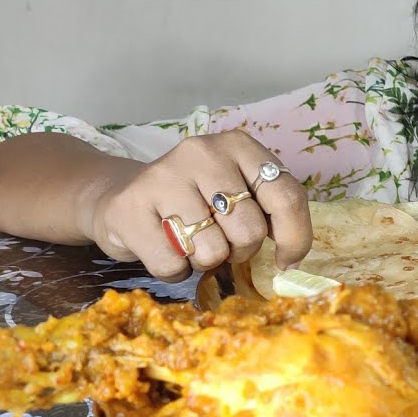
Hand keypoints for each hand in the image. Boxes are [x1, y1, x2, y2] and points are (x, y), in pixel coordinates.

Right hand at [83, 130, 311, 281]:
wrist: (122, 194)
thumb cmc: (195, 199)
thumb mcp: (238, 189)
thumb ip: (270, 209)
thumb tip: (292, 257)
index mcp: (238, 145)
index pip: (286, 196)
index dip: (295, 238)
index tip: (287, 260)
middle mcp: (202, 153)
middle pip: (249, 229)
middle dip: (241, 250)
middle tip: (223, 240)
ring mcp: (163, 177)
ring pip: (212, 251)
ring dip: (206, 261)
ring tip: (191, 241)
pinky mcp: (130, 207)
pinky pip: (173, 265)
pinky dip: (175, 270)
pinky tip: (166, 247)